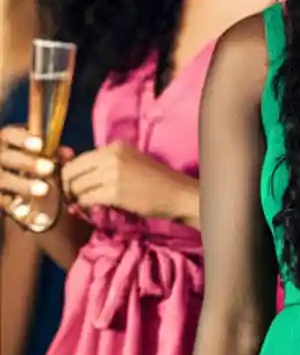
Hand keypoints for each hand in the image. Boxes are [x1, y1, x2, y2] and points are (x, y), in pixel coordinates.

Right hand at [0, 125, 69, 223]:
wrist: (13, 187)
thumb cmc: (31, 164)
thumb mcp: (40, 156)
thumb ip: (53, 153)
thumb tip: (68, 153)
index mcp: (5, 142)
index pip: (8, 135)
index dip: (22, 139)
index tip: (40, 145)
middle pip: (6, 157)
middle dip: (27, 162)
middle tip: (49, 168)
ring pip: (3, 179)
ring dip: (24, 185)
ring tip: (44, 190)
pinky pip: (3, 202)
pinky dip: (19, 210)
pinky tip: (36, 216)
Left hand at [61, 141, 197, 222]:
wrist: (177, 194)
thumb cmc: (155, 180)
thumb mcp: (129, 162)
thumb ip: (103, 163)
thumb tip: (70, 170)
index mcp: (114, 146)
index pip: (78, 159)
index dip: (68, 174)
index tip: (70, 185)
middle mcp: (111, 155)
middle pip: (71, 172)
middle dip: (67, 186)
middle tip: (70, 197)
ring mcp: (112, 173)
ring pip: (77, 186)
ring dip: (75, 198)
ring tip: (80, 204)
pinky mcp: (115, 192)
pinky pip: (87, 199)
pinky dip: (84, 205)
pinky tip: (91, 208)